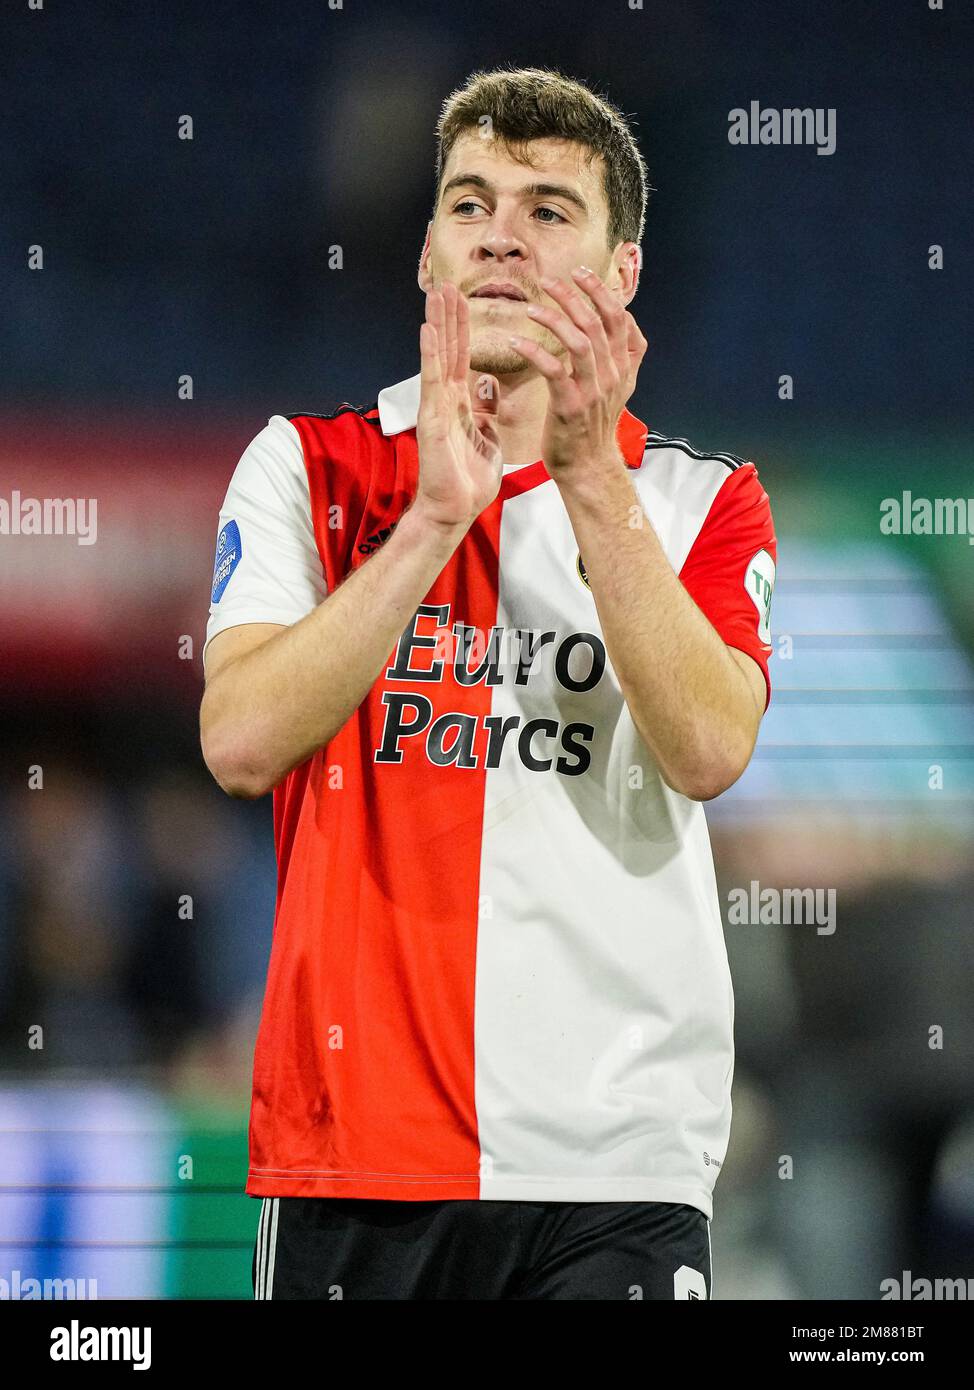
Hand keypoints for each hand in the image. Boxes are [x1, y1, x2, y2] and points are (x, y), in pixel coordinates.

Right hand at [413, 282, 503, 531]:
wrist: (456, 509)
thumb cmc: (470, 482)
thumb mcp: (488, 442)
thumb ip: (486, 417)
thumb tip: (488, 398)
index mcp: (461, 404)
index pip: (462, 357)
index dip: (462, 328)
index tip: (462, 299)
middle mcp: (445, 400)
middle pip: (448, 349)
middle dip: (448, 316)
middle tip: (446, 283)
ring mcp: (436, 407)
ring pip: (437, 357)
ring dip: (437, 324)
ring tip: (436, 293)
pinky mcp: (431, 418)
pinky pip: (432, 380)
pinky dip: (430, 353)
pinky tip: (428, 328)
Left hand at [511, 266, 646, 475]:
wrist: (588, 466)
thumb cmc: (595, 424)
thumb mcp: (621, 386)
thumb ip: (626, 353)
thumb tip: (626, 318)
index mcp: (623, 366)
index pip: (618, 317)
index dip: (599, 291)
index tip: (579, 273)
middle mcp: (612, 375)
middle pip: (597, 323)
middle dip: (573, 295)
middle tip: (549, 280)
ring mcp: (593, 391)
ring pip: (579, 342)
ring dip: (554, 319)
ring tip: (531, 307)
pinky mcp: (570, 406)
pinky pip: (554, 370)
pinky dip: (535, 352)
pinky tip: (517, 341)